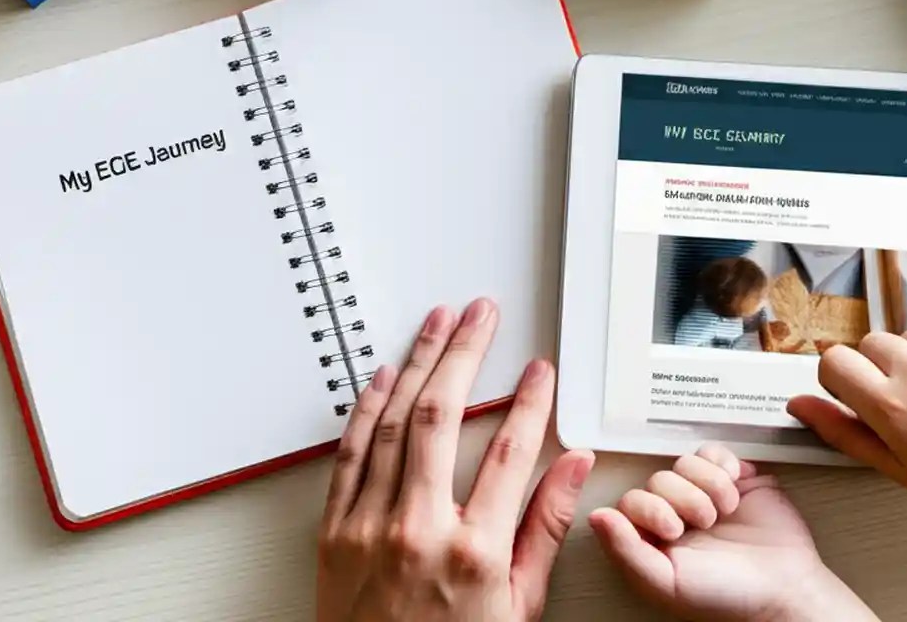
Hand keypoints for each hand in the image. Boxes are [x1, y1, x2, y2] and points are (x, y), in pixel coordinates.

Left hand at [316, 298, 595, 621]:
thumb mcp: (518, 608)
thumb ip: (544, 532)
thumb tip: (572, 471)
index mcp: (475, 551)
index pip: (511, 450)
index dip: (528, 399)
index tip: (537, 370)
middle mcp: (418, 529)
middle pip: (444, 415)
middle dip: (465, 352)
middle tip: (481, 314)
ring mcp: (369, 526)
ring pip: (393, 422)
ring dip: (417, 363)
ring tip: (437, 324)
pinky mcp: (334, 531)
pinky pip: (349, 453)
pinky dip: (365, 408)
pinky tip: (382, 376)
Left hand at [588, 445, 876, 621]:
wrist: (785, 588)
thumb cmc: (725, 595)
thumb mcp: (667, 583)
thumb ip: (627, 550)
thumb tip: (596, 517)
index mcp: (654, 538)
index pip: (631, 500)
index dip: (650, 508)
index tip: (674, 530)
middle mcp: (676, 512)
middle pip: (659, 478)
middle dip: (684, 498)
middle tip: (706, 523)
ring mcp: (704, 493)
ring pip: (686, 462)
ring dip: (708, 483)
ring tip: (725, 509)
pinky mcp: (734, 478)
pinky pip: (715, 452)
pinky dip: (723, 464)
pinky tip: (735, 485)